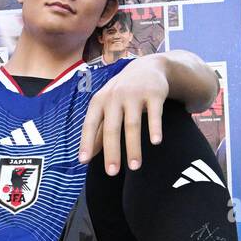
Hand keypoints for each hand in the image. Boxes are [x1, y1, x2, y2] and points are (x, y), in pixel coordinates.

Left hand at [78, 55, 169, 174]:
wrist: (148, 67)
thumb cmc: (122, 94)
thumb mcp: (106, 107)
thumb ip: (97, 130)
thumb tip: (86, 158)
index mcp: (99, 101)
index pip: (90, 124)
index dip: (86, 142)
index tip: (84, 162)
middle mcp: (115, 97)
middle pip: (111, 128)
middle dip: (112, 151)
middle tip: (112, 172)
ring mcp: (134, 94)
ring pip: (132, 124)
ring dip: (133, 147)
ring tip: (135, 167)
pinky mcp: (154, 93)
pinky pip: (154, 113)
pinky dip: (154, 128)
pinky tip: (156, 142)